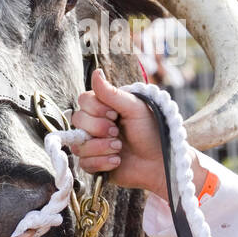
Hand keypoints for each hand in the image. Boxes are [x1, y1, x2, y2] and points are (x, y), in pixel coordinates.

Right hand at [69, 67, 174, 198]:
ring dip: (101, 147)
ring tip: (119, 148)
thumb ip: (112, 93)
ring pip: (79, 144)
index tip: (115, 114)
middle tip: (117, 132)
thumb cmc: (151, 131)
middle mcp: (95, 125)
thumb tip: (96, 72)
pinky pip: (84, 164)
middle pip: (77, 121)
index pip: (83, 101)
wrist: (160, 160)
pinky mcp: (95, 164)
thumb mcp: (134, 108)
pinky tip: (117, 160)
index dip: (96, 109)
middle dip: (98, 128)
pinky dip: (102, 162)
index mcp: (104, 108)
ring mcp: (93, 145)